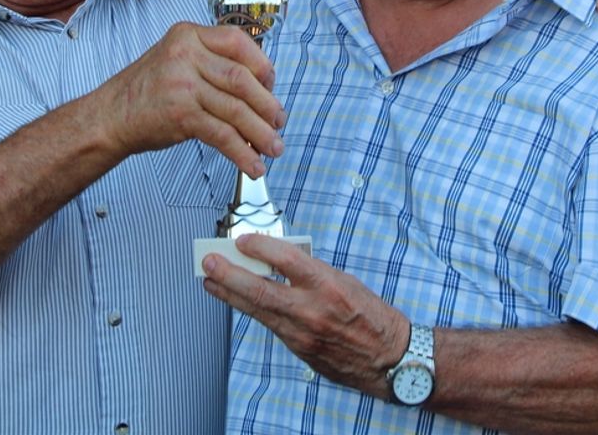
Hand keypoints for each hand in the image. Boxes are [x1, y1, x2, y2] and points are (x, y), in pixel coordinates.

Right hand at [97, 22, 285, 175]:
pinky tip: (251, 163)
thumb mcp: (177, 59)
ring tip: (273, 147)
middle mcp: (186, 55)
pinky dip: (241, 152)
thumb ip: (212, 62)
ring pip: (236, 109)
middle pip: (242, 79)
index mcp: (188, 35)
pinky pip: (222, 134)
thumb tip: (260, 85)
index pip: (238, 42)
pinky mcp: (181, 115)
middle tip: (278, 121)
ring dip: (260, 133)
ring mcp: (183, 84)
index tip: (272, 86)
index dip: (262, 66)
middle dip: (267, 105)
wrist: (110, 117)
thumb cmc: (146, 91)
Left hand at [202, 234, 407, 398]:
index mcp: (328, 285)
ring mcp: (302, 333)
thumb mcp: (344, 280)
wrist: (388, 357)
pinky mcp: (298, 349)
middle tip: (209, 261)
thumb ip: (310, 272)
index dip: (260, 247)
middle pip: (260, 289)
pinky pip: (269, 324)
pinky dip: (251, 309)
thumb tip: (277, 260)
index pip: (286, 259)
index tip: (243, 240)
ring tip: (210, 279)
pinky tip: (237, 300)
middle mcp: (312, 310)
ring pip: (257, 310)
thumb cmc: (370, 315)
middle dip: (229, 274)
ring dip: (229, 293)